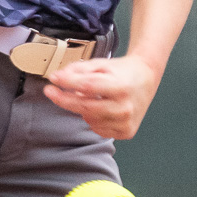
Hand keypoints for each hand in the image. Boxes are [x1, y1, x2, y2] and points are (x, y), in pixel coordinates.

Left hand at [43, 54, 160, 139]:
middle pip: (85, 106)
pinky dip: (93, 118)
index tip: (53, 79)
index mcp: (121, 87)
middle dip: (64, 99)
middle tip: (50, 91)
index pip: (88, 86)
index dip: (68, 83)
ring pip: (89, 119)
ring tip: (92, 96)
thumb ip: (79, 69)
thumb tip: (58, 77)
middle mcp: (125, 107)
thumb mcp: (102, 64)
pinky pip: (97, 128)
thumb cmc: (122, 71)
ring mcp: (126, 122)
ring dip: (82, 108)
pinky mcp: (126, 132)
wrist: (146, 79)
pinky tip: (101, 108)